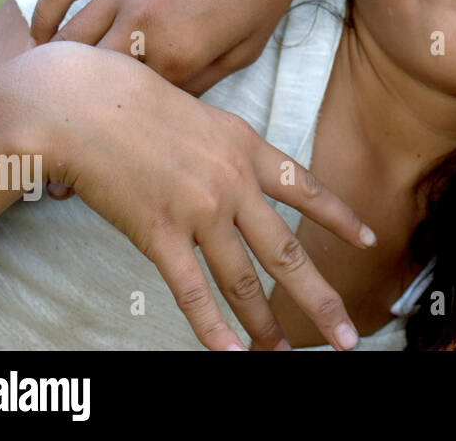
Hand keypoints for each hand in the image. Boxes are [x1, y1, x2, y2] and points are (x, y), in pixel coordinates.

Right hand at [16, 42, 374, 351]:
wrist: (87, 104)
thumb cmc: (136, 102)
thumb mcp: (206, 118)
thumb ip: (230, 153)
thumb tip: (244, 184)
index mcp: (249, 149)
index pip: (308, 191)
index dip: (341, 219)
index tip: (369, 241)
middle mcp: (235, 184)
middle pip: (287, 252)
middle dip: (321, 299)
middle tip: (347, 335)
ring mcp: (200, 212)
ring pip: (243, 281)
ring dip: (266, 324)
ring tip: (284, 352)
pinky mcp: (159, 234)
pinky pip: (192, 291)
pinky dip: (213, 327)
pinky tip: (231, 353)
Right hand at [30, 0, 345, 95]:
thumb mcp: (248, 46)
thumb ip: (201, 82)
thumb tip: (166, 105)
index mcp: (179, 55)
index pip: (133, 103)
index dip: (128, 116)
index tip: (127, 123)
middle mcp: (143, 23)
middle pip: (93, 76)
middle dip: (86, 98)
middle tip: (83, 111)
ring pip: (69, 38)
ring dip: (57, 64)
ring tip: (55, 83)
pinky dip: (43, 15)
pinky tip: (40, 37)